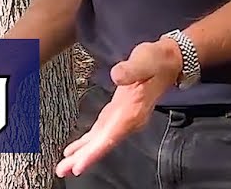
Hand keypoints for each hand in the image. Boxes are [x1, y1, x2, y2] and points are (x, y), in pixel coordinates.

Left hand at [54, 37, 181, 177]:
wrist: (168, 61)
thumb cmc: (156, 60)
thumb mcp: (145, 59)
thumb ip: (131, 69)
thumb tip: (116, 75)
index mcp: (132, 110)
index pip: (111, 136)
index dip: (94, 152)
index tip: (79, 165)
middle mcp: (128, 120)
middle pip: (103, 144)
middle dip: (83, 159)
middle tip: (62, 170)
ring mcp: (123, 119)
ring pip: (100, 142)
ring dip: (82, 154)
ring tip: (64, 166)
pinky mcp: (117, 114)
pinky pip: (100, 133)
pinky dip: (87, 143)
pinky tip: (75, 150)